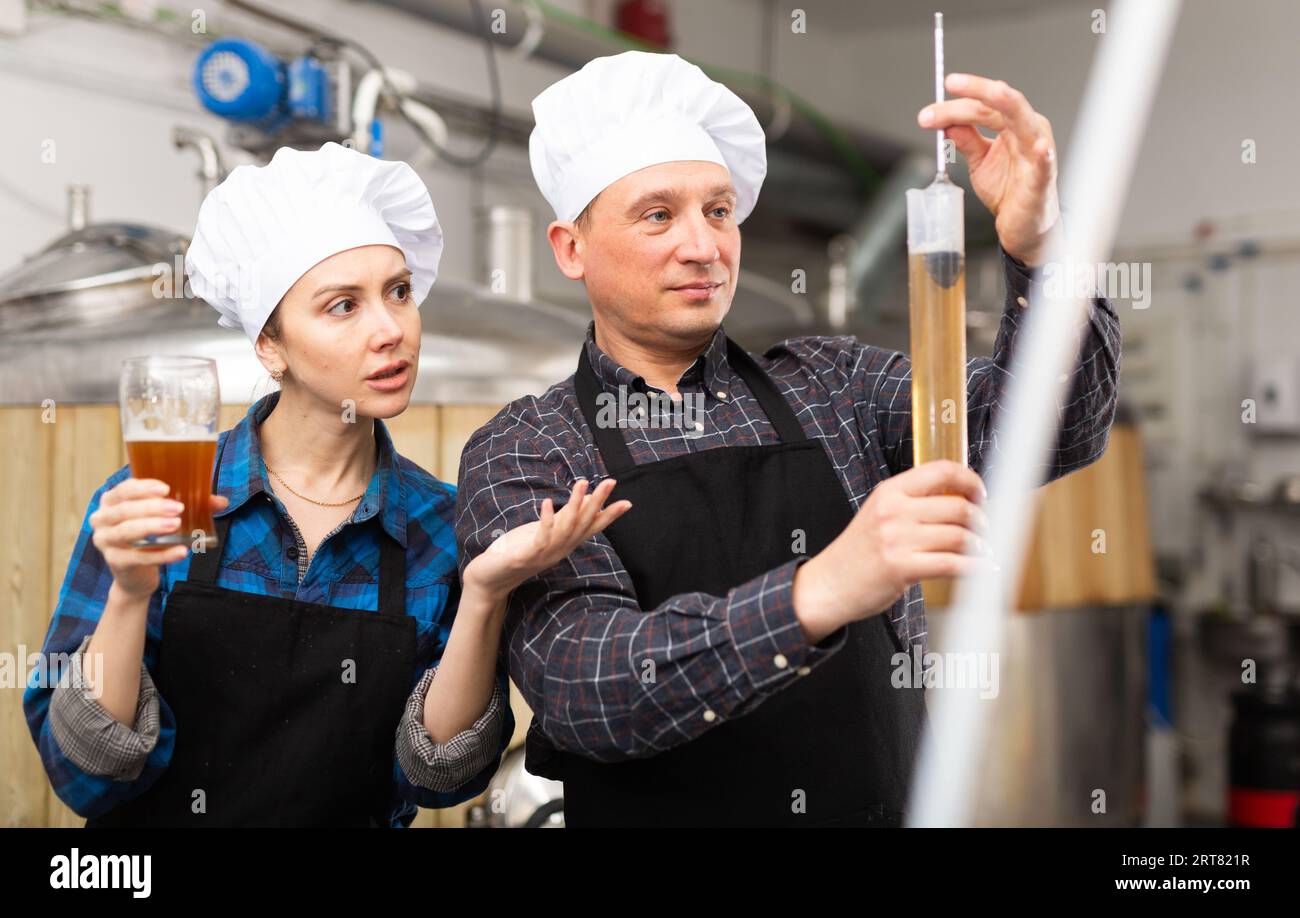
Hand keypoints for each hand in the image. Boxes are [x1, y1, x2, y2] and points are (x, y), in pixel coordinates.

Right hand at [90, 478, 228, 599]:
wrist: (136, 574)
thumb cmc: (150, 538)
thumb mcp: (164, 518)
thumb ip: (191, 507)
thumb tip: (220, 501)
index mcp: (112, 501)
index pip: (124, 490)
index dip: (143, 488)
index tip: (166, 489)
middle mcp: (102, 519)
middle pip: (124, 510)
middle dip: (152, 508)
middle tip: (178, 508)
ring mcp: (105, 541)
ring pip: (127, 531)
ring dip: (153, 526)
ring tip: (176, 525)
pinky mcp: (115, 562)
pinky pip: (139, 557)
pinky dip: (162, 554)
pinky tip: (181, 551)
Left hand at [462, 478, 631, 599]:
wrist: (491, 580)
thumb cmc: (517, 553)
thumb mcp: (545, 534)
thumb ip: (564, 520)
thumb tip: (584, 500)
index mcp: (565, 544)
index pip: (592, 528)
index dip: (609, 516)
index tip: (628, 502)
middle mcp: (560, 550)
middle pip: (583, 524)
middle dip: (597, 502)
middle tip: (610, 482)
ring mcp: (544, 554)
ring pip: (565, 528)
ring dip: (575, 505)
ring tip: (582, 483)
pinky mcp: (525, 556)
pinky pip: (540, 538)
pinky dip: (545, 520)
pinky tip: (546, 503)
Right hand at [793, 460, 991, 641]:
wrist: (830, 583)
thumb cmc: (858, 552)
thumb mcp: (879, 514)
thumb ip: (913, 503)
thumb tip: (959, 499)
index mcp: (890, 492)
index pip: (941, 471)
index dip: (969, 480)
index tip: (979, 493)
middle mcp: (894, 511)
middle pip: (957, 507)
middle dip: (980, 520)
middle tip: (983, 529)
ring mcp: (897, 540)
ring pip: (959, 536)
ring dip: (979, 546)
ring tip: (981, 551)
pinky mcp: (902, 568)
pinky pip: (952, 564)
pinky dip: (975, 567)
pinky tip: (980, 568)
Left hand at [919, 73, 1059, 266]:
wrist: (1023, 225)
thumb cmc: (1008, 189)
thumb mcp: (980, 161)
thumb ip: (966, 140)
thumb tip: (946, 123)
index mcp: (1014, 125)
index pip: (985, 105)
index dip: (959, 101)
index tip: (934, 104)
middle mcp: (1029, 131)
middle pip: (1002, 105)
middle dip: (975, 94)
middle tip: (949, 88)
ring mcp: (1038, 153)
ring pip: (1025, 122)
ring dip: (1007, 105)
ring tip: (994, 92)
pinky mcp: (1042, 179)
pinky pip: (1044, 164)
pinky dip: (1042, 155)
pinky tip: (1039, 147)